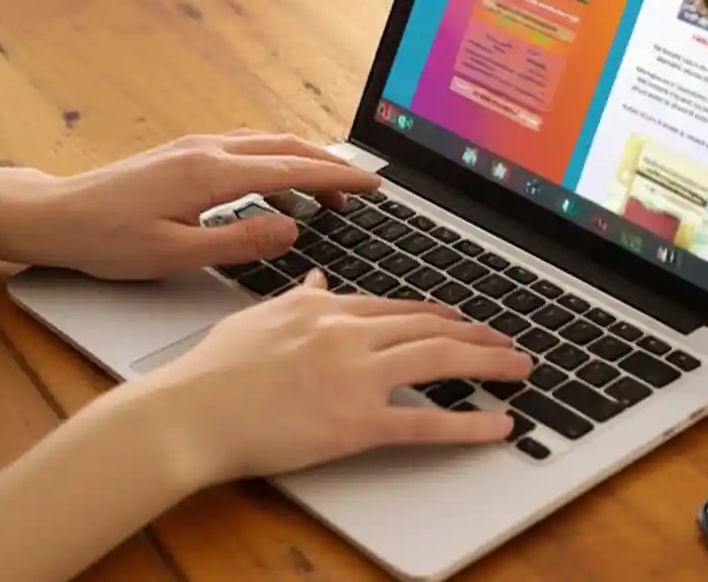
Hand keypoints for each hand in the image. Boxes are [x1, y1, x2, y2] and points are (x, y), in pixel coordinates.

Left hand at [18, 130, 376, 279]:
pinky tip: (278, 187)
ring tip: (328, 194)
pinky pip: (247, 148)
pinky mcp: (185, 153)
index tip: (372, 187)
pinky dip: (276, 162)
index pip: (293, 170)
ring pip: (268, 143)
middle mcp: (208, 150)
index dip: (338, 179)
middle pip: (288, 147)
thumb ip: (241, 242)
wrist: (54, 217)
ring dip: (304, 162)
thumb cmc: (108, 241)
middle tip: (362, 190)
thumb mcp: (177, 255)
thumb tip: (292, 231)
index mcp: (212, 174)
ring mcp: (195, 147)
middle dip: (331, 166)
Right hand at [136, 271, 532, 483]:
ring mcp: (355, 377)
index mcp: (326, 308)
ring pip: (440, 361)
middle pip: (431, 327)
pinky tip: (498, 425)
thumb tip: (319, 280)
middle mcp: (349, 334)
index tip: (463, 320)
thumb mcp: (258, 317)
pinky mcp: (354, 423)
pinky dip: (469, 424)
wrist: (187, 412)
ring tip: (520, 368)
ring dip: (489, 363)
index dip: (439, 315)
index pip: (399, 307)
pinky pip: (425, 423)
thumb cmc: (212, 371)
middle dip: (478, 334)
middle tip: (508, 342)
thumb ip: (297, 298)